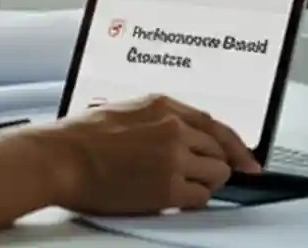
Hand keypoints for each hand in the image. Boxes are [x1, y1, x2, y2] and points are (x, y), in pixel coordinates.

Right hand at [41, 94, 260, 214]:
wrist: (59, 158)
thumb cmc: (80, 137)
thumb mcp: (125, 110)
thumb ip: (159, 118)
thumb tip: (184, 134)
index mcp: (164, 105)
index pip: (215, 125)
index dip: (236, 146)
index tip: (248, 161)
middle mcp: (174, 127)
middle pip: (220, 150)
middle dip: (213, 166)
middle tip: (198, 177)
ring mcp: (173, 157)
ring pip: (215, 175)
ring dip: (202, 183)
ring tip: (175, 186)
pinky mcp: (167, 186)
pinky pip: (200, 198)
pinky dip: (191, 200)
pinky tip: (171, 197)